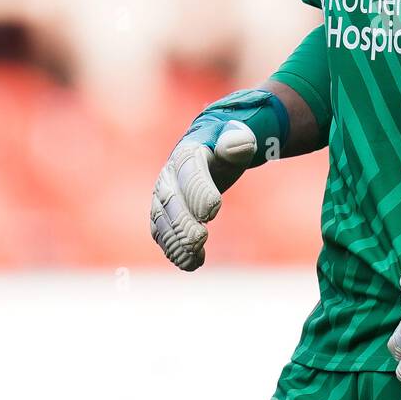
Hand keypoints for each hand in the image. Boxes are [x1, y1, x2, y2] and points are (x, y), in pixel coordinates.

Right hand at [150, 118, 256, 271]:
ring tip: (193, 260)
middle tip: (199, 239)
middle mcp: (169, 174)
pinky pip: (163, 233)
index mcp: (188, 152)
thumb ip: (237, 141)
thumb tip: (237, 145)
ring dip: (175, 242)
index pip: (190, 171)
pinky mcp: (163, 214)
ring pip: (162, 220)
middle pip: (171, 199)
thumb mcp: (237, 136)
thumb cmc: (227, 143)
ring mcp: (163, 195)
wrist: (209, 149)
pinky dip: (173, 249)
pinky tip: (190, 263)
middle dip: (182, 221)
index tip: (212, 212)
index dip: (199, 191)